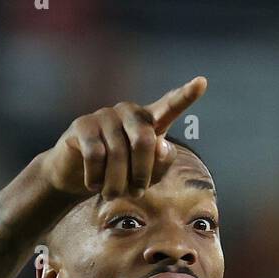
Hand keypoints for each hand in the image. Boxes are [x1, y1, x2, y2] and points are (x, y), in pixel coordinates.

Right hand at [41, 76, 207, 200]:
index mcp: (149, 122)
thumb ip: (160, 164)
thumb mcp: (144, 177)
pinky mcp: (83, 125)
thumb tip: (161, 144)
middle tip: (135, 194)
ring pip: (118, 154)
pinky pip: (95, 155)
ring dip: (116, 185)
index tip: (202, 83)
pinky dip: (95, 178)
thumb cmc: (117, 176)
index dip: (185, 96)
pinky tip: (92, 184)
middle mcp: (129, 113)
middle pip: (145, 141)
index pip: (169, 107)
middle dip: (142, 175)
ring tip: (112, 194)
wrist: (76, 177)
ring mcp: (105, 115)